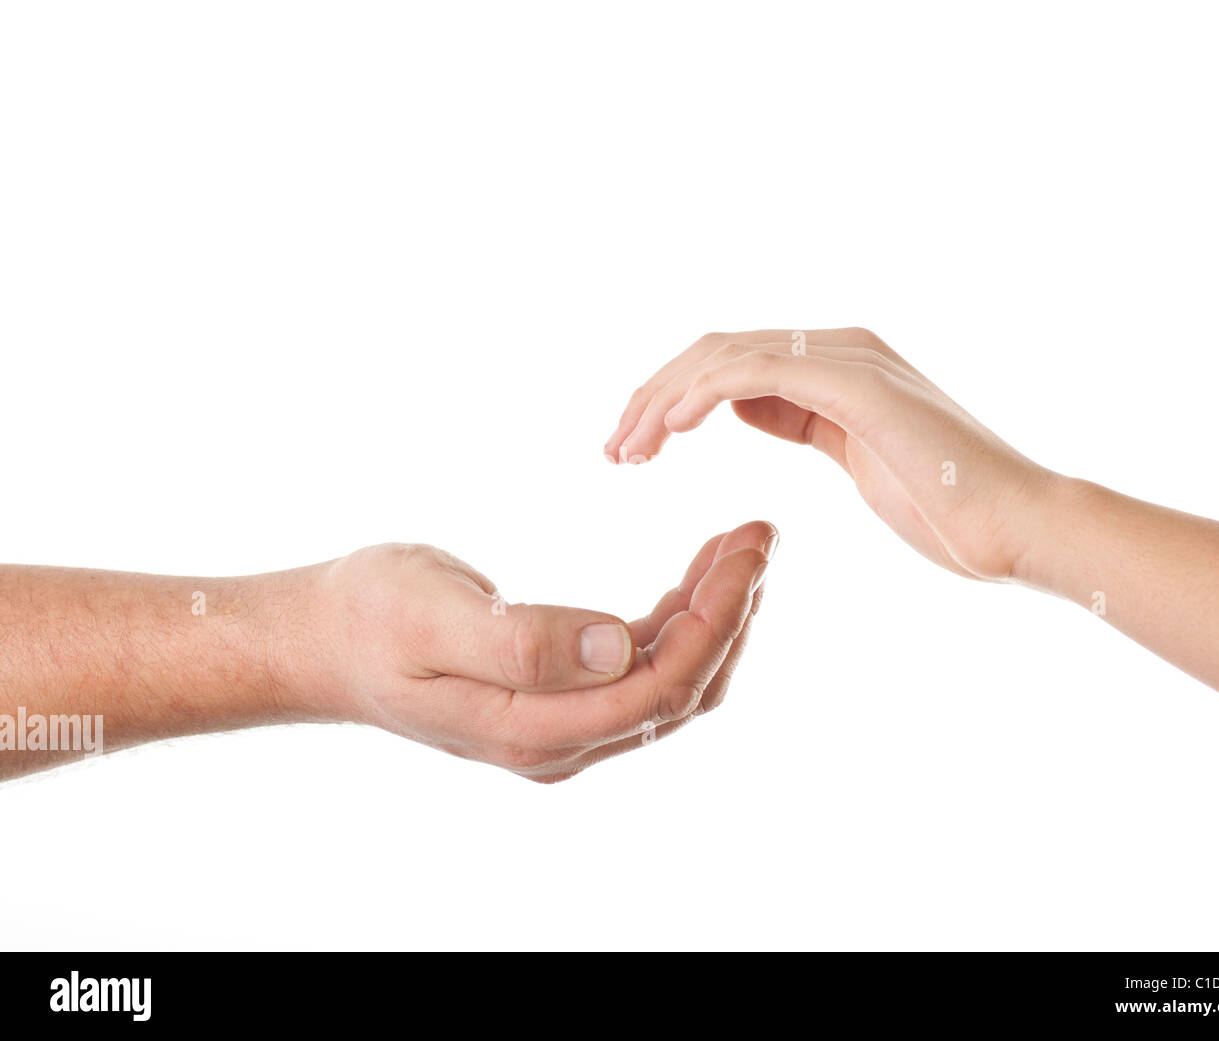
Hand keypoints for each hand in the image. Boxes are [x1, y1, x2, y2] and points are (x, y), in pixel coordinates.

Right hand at [296, 522, 775, 781]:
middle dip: (730, 614)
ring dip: (711, 616)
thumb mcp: (435, 616)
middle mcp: (558, 738)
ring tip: (742, 545)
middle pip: (678, 689)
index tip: (744, 553)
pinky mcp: (555, 695)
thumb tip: (621, 646)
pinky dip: (676, 619)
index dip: (714, 625)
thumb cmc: (369, 618)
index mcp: (534, 727)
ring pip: (666, 678)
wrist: (321, 639)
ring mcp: (559, 721)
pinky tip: (694, 575)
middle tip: (760, 536)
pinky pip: (637, 665)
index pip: (658, 688)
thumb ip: (526, 641)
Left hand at [605, 328, 1053, 580]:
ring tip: (627, 450)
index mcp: (836, 364)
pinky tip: (670, 432)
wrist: (1019, 526)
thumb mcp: (857, 457)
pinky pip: (757, 370)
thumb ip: (807, 422)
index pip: (729, 364)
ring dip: (664, 400)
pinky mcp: (857, 384)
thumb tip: (749, 405)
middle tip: (614, 451)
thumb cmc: (948, 508)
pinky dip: (703, 394)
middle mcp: (840, 347)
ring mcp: (850, 359)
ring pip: (725, 355)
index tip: (631, 450)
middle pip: (716, 351)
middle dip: (653, 398)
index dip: (670, 401)